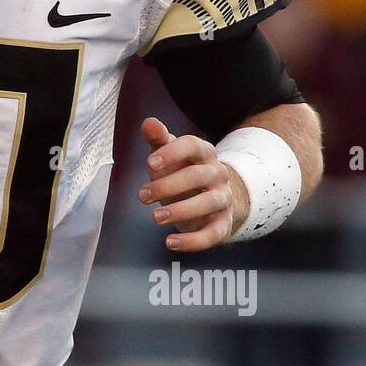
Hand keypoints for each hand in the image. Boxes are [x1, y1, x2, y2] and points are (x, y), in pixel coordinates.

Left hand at [138, 116, 248, 251]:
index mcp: (204, 153)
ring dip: (180, 210)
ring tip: (155, 217)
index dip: (172, 153)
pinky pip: (213, 234)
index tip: (149, 164)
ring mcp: (223, 199)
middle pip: (197, 176)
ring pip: (207, 203)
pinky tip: (170, 242)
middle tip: (142, 196)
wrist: (212, 197)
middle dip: (168, 185)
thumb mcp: (169, 155)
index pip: (192, 145)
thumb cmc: (183, 172)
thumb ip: (158, 140)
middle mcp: (217, 174)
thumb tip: (149, 122)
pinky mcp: (223, 224)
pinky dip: (193, 241)